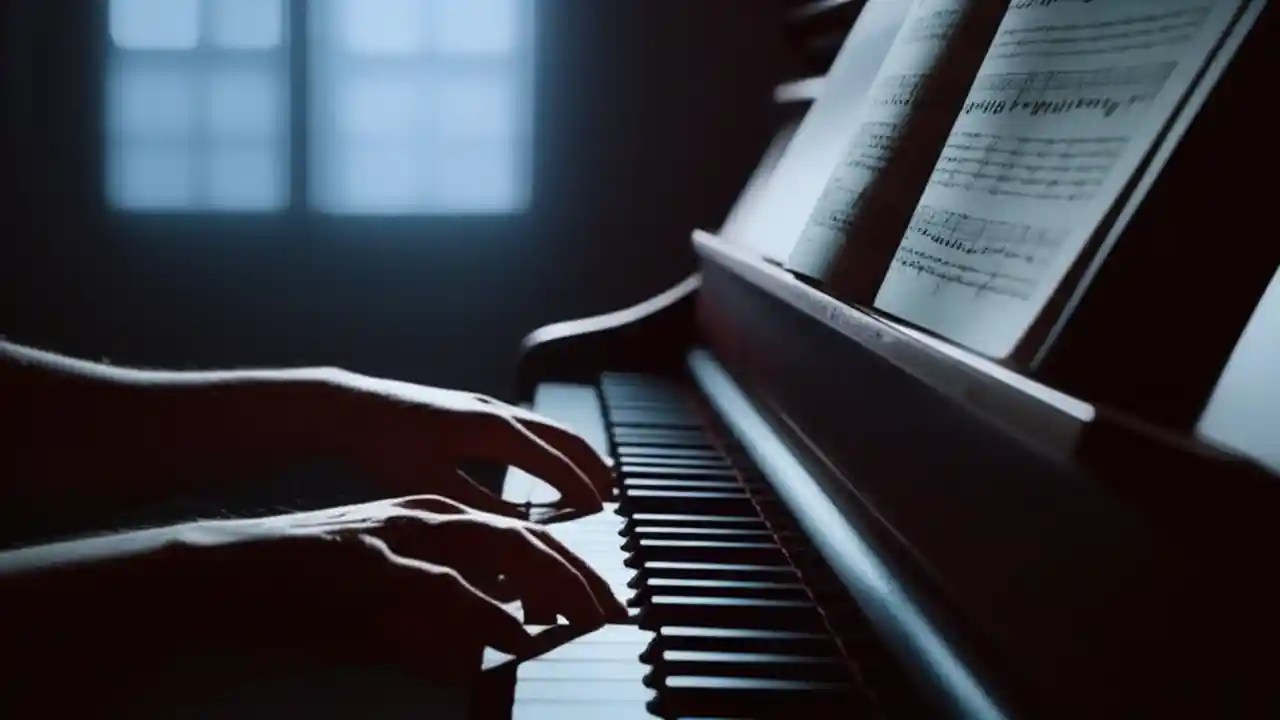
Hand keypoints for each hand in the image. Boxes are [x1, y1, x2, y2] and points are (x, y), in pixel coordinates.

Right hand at [3, 496, 626, 687]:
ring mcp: (398, 536)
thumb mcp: (382, 615)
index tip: (606, 602)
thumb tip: (480, 663)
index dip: (569, 567)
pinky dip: (488, 615)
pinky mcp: (371, 564)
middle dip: (578, 575)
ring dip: (551, 584)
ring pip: (498, 548)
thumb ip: (435, 634)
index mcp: (429, 520)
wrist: (226, 577)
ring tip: (588, 620)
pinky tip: (517, 641)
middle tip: (616, 614)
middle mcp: (422, 517)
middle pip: (523, 536)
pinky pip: (446, 588)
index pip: (518, 534)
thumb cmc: (306, 596)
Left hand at [325, 372, 613, 513]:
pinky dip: (551, 446)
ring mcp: (485, 406)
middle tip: (615, 493)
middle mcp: (494, 411)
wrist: (348, 408)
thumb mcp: (430, 485)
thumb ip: (479, 506)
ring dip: (575, 453)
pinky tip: (547, 464)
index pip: (550, 460)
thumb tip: (522, 528)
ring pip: (546, 429)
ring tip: (595, 478)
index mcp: (489, 428)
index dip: (579, 487)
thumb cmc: (384, 448)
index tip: (602, 511)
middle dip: (591, 464)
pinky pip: (528, 427)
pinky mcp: (473, 409)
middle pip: (561, 436)